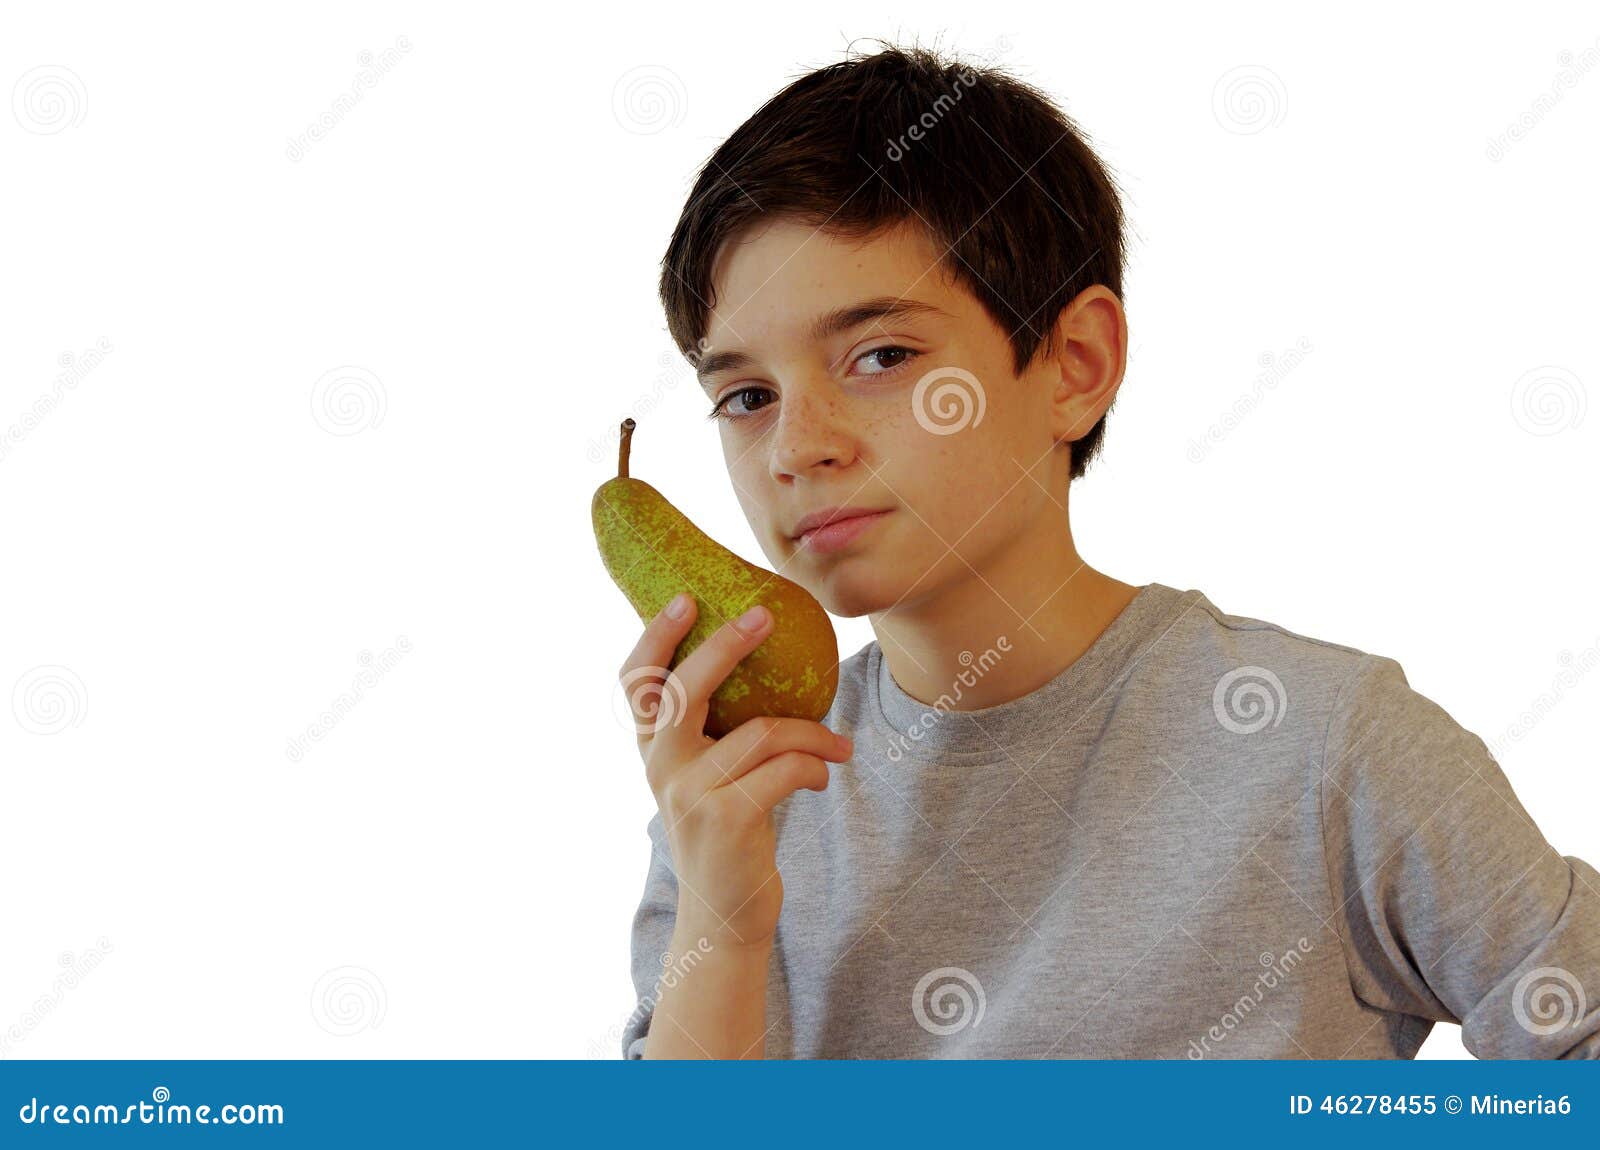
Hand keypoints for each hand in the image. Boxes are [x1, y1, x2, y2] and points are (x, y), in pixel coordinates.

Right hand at [619, 592, 851, 950]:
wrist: (725, 915)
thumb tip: (762, 659)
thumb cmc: (727, 830)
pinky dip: (815, 766)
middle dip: (726, 647)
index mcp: (652, 749)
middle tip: (763, 615)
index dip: (655, 637)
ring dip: (812, 732)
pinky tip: (825, 775)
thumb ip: (712, 730)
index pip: (636, 682)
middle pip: (685, 691)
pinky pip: (785, 769)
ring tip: (839, 742)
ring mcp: (690, 795)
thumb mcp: (705, 776)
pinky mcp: (727, 820)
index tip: (684, 598)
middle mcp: (661, 768)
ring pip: (760, 732)